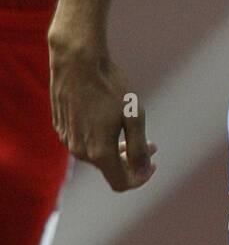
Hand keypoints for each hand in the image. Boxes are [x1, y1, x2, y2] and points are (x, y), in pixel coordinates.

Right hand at [48, 33, 156, 191]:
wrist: (78, 62)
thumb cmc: (110, 86)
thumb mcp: (134, 115)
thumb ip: (139, 148)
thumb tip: (142, 171)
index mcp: (99, 152)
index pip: (121, 182)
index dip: (140, 178)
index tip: (152, 164)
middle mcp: (79, 151)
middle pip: (109, 168)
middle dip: (131, 160)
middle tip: (150, 144)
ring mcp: (67, 140)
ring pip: (96, 155)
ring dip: (115, 149)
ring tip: (131, 130)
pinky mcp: (61, 128)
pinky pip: (83, 141)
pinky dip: (99, 138)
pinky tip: (108, 118)